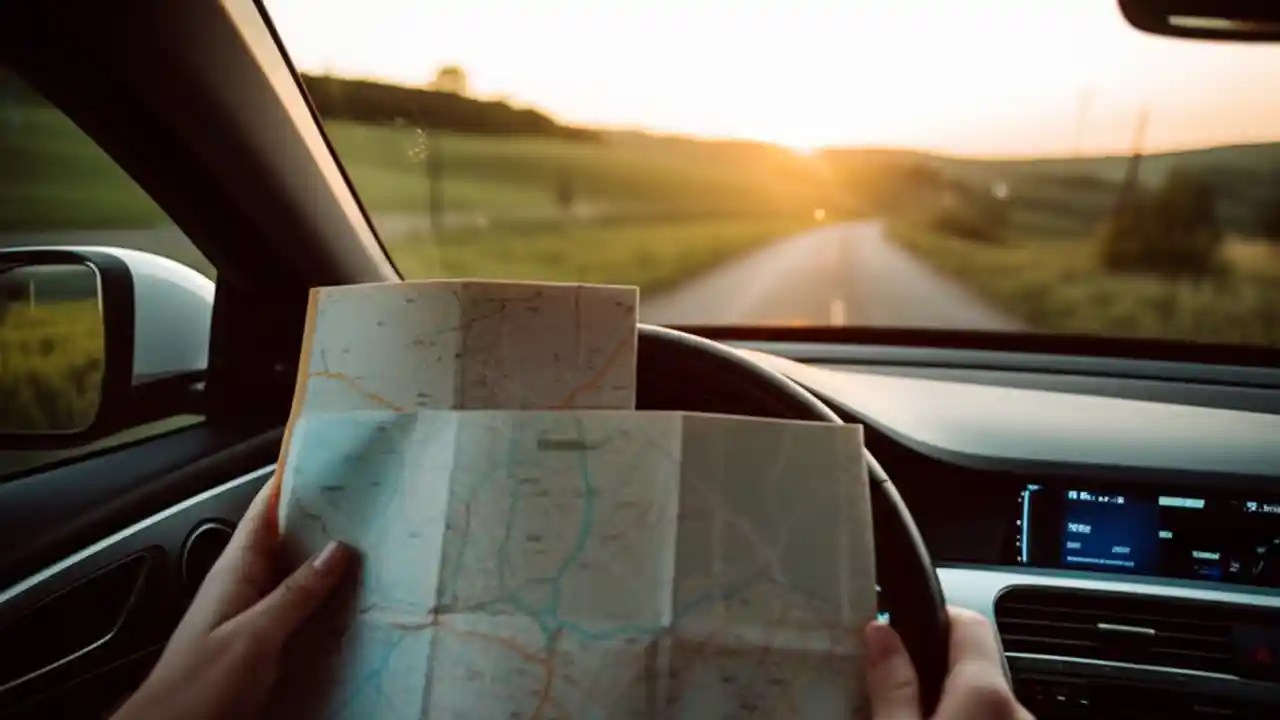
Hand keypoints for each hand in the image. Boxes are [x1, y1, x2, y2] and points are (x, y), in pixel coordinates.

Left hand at [112, 479, 353, 719]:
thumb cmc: (199, 687)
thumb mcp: (255, 635)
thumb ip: (296, 593)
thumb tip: (338, 549)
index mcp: (235, 569)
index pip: (266, 508)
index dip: (295, 479)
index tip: (333, 459)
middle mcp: (244, 584)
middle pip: (289, 538)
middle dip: (327, 520)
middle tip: (373, 504)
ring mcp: (254, 613)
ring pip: (299, 574)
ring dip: (331, 563)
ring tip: (376, 547)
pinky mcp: (263, 641)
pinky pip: (301, 609)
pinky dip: (327, 600)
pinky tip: (356, 602)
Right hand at [865, 607, 1033, 718]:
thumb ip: (892, 686)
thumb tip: (881, 633)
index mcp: (987, 694)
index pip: (971, 622)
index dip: (934, 616)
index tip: (901, 626)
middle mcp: (1020, 712)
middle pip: (975, 666)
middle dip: (935, 670)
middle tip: (893, 688)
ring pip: (984, 702)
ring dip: (951, 703)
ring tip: (907, 716)